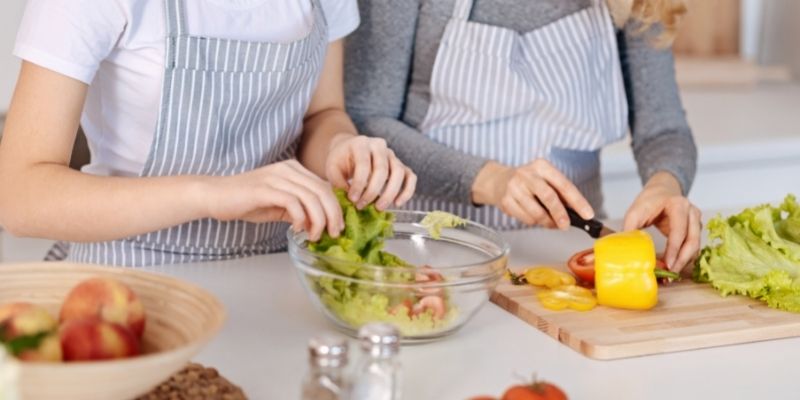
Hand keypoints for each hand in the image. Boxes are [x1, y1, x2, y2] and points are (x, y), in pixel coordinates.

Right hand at [206, 160, 342, 240]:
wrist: (215, 196)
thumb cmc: (246, 201)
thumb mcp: (278, 204)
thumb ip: (299, 209)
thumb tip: (317, 223)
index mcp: (294, 169)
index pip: (324, 186)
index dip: (336, 207)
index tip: (337, 226)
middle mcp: (288, 169)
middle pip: (322, 190)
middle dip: (333, 215)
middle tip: (334, 234)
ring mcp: (276, 177)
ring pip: (311, 197)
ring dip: (318, 219)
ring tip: (315, 235)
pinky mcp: (264, 189)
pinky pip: (292, 202)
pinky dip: (300, 218)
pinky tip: (297, 229)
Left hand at [325, 134, 416, 209]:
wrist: (349, 150)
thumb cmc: (340, 160)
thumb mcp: (332, 168)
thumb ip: (339, 182)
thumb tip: (352, 199)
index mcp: (361, 144)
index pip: (363, 164)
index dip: (359, 184)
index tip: (352, 199)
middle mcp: (379, 146)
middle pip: (382, 169)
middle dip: (372, 191)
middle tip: (362, 206)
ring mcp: (392, 155)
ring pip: (399, 172)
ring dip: (390, 193)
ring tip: (379, 207)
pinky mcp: (400, 165)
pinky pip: (410, 176)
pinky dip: (407, 191)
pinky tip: (398, 203)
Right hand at [473, 159, 593, 229]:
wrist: (497, 180)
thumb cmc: (528, 182)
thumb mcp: (544, 179)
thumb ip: (559, 193)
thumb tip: (577, 212)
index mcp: (542, 166)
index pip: (564, 185)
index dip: (578, 201)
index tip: (587, 214)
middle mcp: (527, 174)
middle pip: (548, 197)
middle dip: (560, 214)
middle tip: (566, 225)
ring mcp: (514, 187)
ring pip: (536, 212)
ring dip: (547, 222)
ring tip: (552, 224)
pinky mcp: (506, 201)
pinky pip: (525, 218)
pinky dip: (534, 222)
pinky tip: (535, 218)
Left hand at [623, 172, 701, 272]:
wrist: (662, 191)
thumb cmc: (649, 201)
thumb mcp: (635, 211)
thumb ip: (629, 228)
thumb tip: (623, 249)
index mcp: (678, 205)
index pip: (679, 231)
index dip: (674, 249)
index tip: (668, 264)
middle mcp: (692, 213)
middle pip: (692, 241)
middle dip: (681, 260)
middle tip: (670, 274)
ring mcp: (696, 221)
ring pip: (695, 246)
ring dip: (684, 262)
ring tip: (670, 274)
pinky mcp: (695, 230)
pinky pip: (693, 247)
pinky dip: (684, 258)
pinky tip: (673, 267)